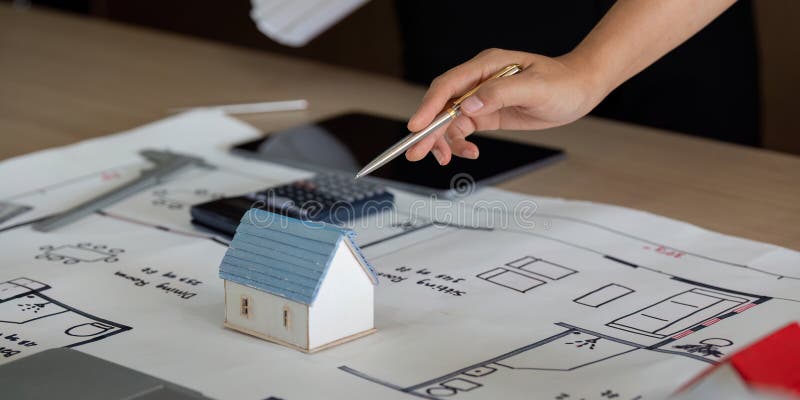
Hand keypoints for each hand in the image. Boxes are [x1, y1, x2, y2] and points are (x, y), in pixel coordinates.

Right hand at [405, 48, 607, 164]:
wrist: (580, 90)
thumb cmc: (563, 83)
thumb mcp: (535, 87)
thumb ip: (500, 93)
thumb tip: (468, 105)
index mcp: (486, 66)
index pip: (449, 85)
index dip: (430, 106)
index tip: (417, 126)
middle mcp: (478, 80)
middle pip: (442, 104)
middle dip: (428, 129)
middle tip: (416, 152)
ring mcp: (481, 97)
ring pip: (449, 120)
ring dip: (442, 140)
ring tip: (443, 159)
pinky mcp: (487, 112)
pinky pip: (463, 128)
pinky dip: (460, 143)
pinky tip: (467, 153)